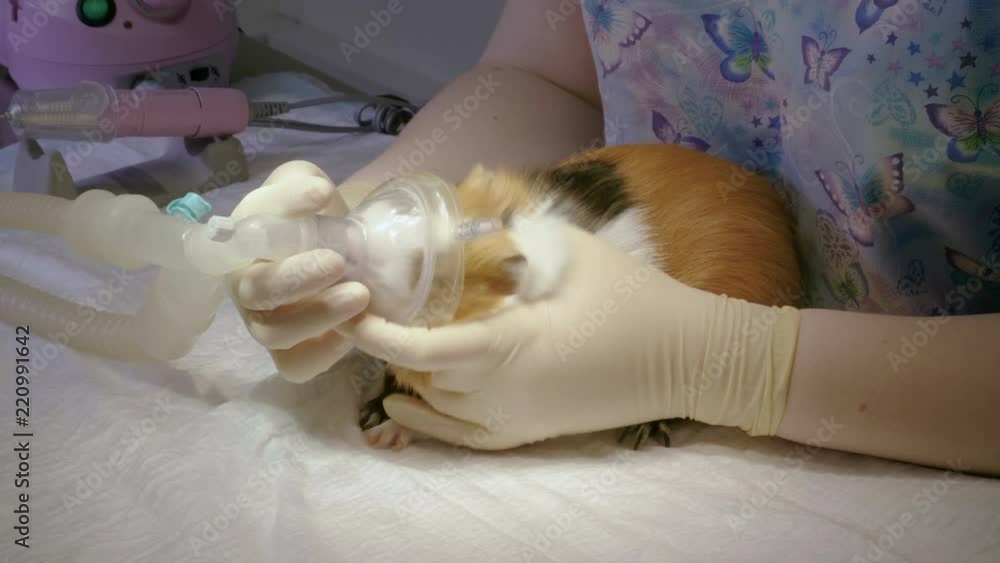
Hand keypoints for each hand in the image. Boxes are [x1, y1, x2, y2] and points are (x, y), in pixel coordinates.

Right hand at [227, 161, 370, 382]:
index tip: (321, 196)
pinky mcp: (288, 355)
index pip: (242, 234)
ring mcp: (264, 325)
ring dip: (316, 316)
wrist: (342, 257)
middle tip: (338, 262)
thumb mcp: (305, 189)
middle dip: (296, 278)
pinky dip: (322, 353)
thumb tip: (316, 192)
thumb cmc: (314, 221)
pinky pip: (295, 365)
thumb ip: (302, 185)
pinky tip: (354, 332)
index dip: (277, 216)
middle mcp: (245, 289)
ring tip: (360, 296)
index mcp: (241, 245)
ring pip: (274, 333)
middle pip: (256, 292)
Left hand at [337, 223, 800, 449]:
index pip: (422, 349)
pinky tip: (400, 405)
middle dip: (391, 341)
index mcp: (511, 346)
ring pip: (436, 403)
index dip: (377, 332)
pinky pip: (461, 437)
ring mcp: (515, 420)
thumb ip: (513, 229)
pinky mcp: (529, 433)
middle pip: (422, 374)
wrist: (688, 357)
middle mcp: (502, 394)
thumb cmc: (633, 298)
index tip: (351, 308)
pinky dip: (426, 421)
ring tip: (395, 333)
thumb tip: (469, 200)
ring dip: (409, 372)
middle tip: (379, 300)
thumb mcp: (572, 249)